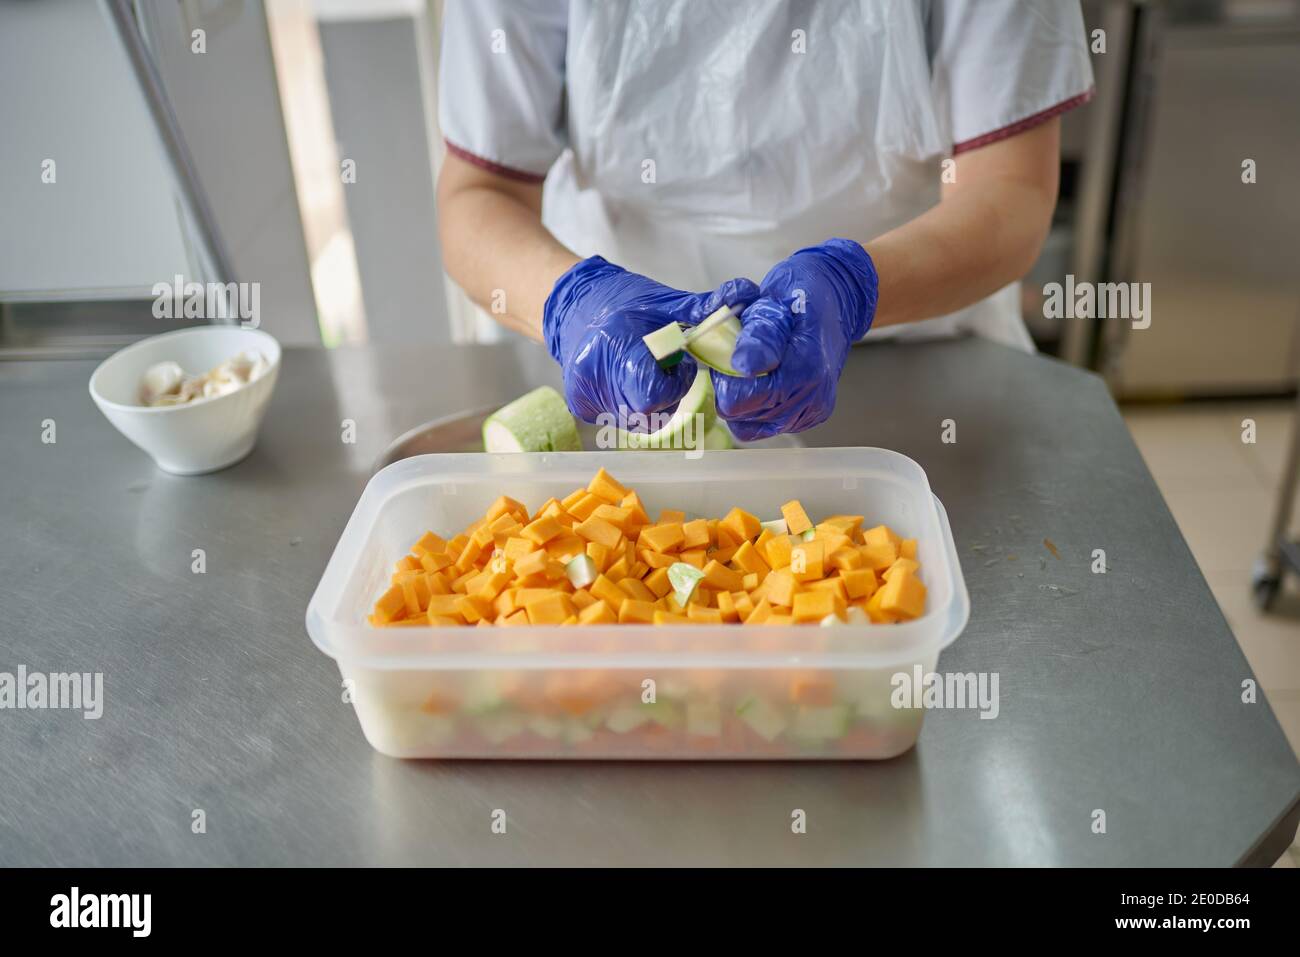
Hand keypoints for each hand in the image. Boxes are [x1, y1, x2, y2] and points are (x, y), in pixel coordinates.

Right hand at [543, 256, 757, 424]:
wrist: (574, 306)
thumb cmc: (624, 301)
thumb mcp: (666, 301)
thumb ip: (706, 308)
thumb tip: (750, 294)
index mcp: (613, 344)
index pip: (653, 394)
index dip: (675, 384)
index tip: (679, 363)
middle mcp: (593, 375)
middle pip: (648, 413)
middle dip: (667, 395)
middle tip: (664, 368)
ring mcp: (585, 395)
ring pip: (637, 421)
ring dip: (653, 402)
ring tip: (647, 370)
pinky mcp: (582, 407)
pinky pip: (621, 418)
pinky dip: (634, 403)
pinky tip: (630, 379)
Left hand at [713, 239, 877, 439]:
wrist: (836, 300)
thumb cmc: (801, 294)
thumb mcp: (773, 302)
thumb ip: (758, 336)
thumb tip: (742, 366)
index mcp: (804, 369)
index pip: (737, 401)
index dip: (724, 377)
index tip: (731, 353)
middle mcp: (812, 397)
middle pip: (740, 415)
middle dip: (732, 387)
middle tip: (742, 356)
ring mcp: (812, 410)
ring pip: (750, 427)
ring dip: (744, 400)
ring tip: (755, 369)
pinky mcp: (811, 416)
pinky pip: (767, 426)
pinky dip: (758, 407)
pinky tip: (767, 381)